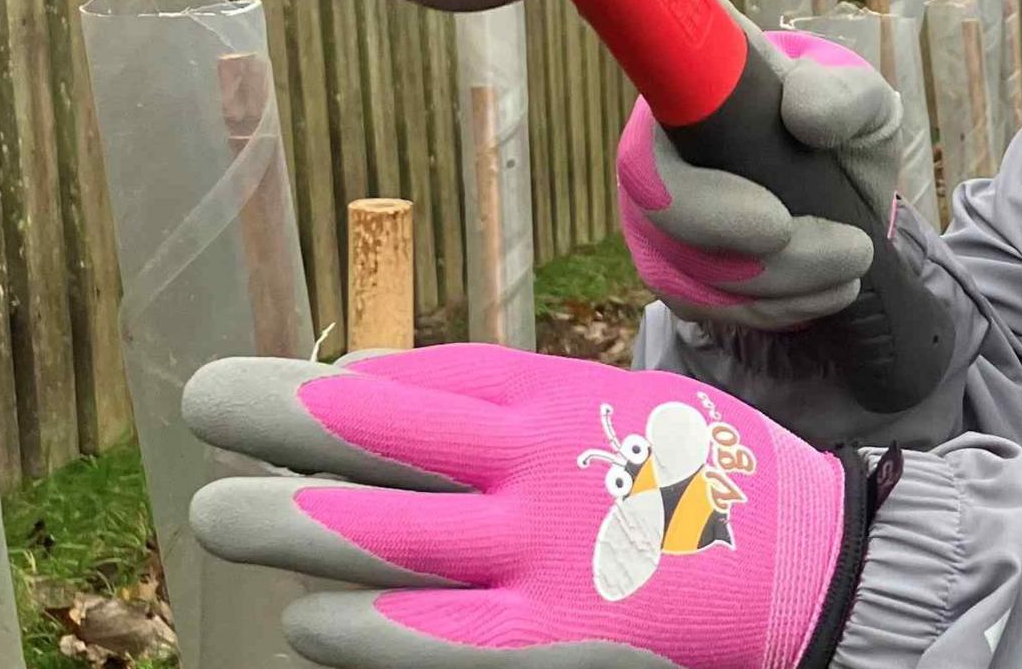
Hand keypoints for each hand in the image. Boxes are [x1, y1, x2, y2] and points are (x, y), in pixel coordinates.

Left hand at [183, 344, 881, 668]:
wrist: (816, 572)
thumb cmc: (700, 481)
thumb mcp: (616, 408)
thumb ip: (507, 403)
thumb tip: (365, 388)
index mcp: (558, 401)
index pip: (407, 379)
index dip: (313, 380)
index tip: (253, 388)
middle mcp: (537, 471)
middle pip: (365, 440)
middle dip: (266, 421)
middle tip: (206, 412)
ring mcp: (541, 562)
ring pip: (368, 537)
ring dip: (278, 522)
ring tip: (223, 514)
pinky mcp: (552, 643)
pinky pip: (417, 641)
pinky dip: (347, 629)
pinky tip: (312, 620)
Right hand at [619, 23, 901, 332]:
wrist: (840, 184)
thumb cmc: (840, 125)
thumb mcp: (864, 101)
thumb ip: (845, 96)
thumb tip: (803, 114)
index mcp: (693, 76)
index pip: (651, 92)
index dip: (693, 156)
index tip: (776, 223)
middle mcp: (655, 141)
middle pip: (657, 203)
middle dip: (750, 250)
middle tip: (848, 252)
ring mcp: (652, 209)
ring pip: (683, 267)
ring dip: (779, 285)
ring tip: (854, 266)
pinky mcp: (666, 265)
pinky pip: (696, 303)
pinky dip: (770, 309)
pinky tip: (827, 292)